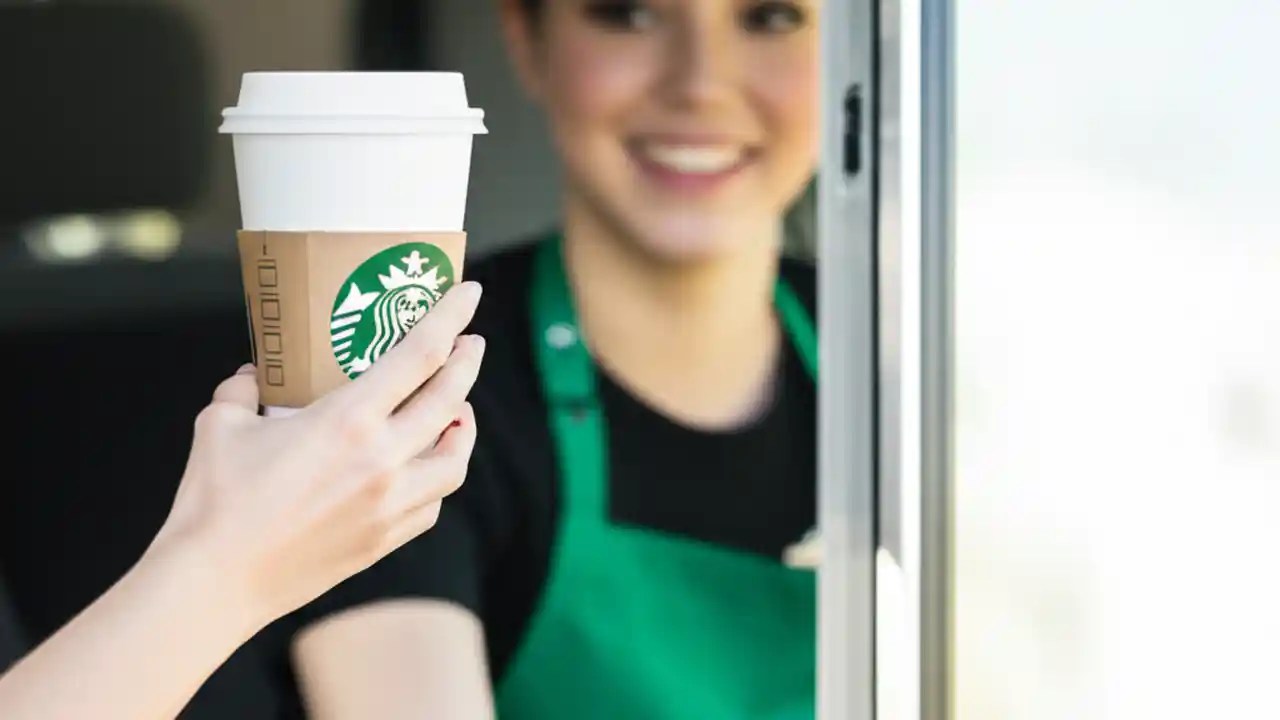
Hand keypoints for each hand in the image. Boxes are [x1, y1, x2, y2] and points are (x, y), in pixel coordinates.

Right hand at [148, 281, 485, 633]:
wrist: (215, 582)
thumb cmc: (214, 501)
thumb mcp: (220, 422)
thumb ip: (243, 389)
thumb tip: (252, 374)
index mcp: (349, 420)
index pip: (422, 354)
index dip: (452, 316)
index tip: (470, 293)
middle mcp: (382, 460)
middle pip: (452, 399)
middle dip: (468, 361)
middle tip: (471, 343)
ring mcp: (390, 504)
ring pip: (455, 459)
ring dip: (463, 427)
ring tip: (456, 410)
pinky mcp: (385, 539)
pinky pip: (432, 504)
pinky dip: (436, 478)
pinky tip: (425, 467)